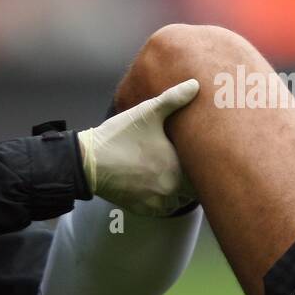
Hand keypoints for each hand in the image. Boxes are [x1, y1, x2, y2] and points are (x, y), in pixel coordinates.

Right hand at [77, 79, 198, 215]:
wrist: (88, 162)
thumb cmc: (120, 136)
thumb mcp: (147, 112)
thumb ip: (173, 99)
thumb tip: (195, 84)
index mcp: (178, 168)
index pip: (206, 175)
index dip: (206, 167)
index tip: (203, 158)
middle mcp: (171, 190)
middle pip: (194, 190)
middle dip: (194, 180)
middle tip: (189, 166)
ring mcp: (156, 203)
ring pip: (178, 201)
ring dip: (178, 191)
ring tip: (172, 175)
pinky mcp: (142, 210)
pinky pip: (162, 209)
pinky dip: (162, 201)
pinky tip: (157, 185)